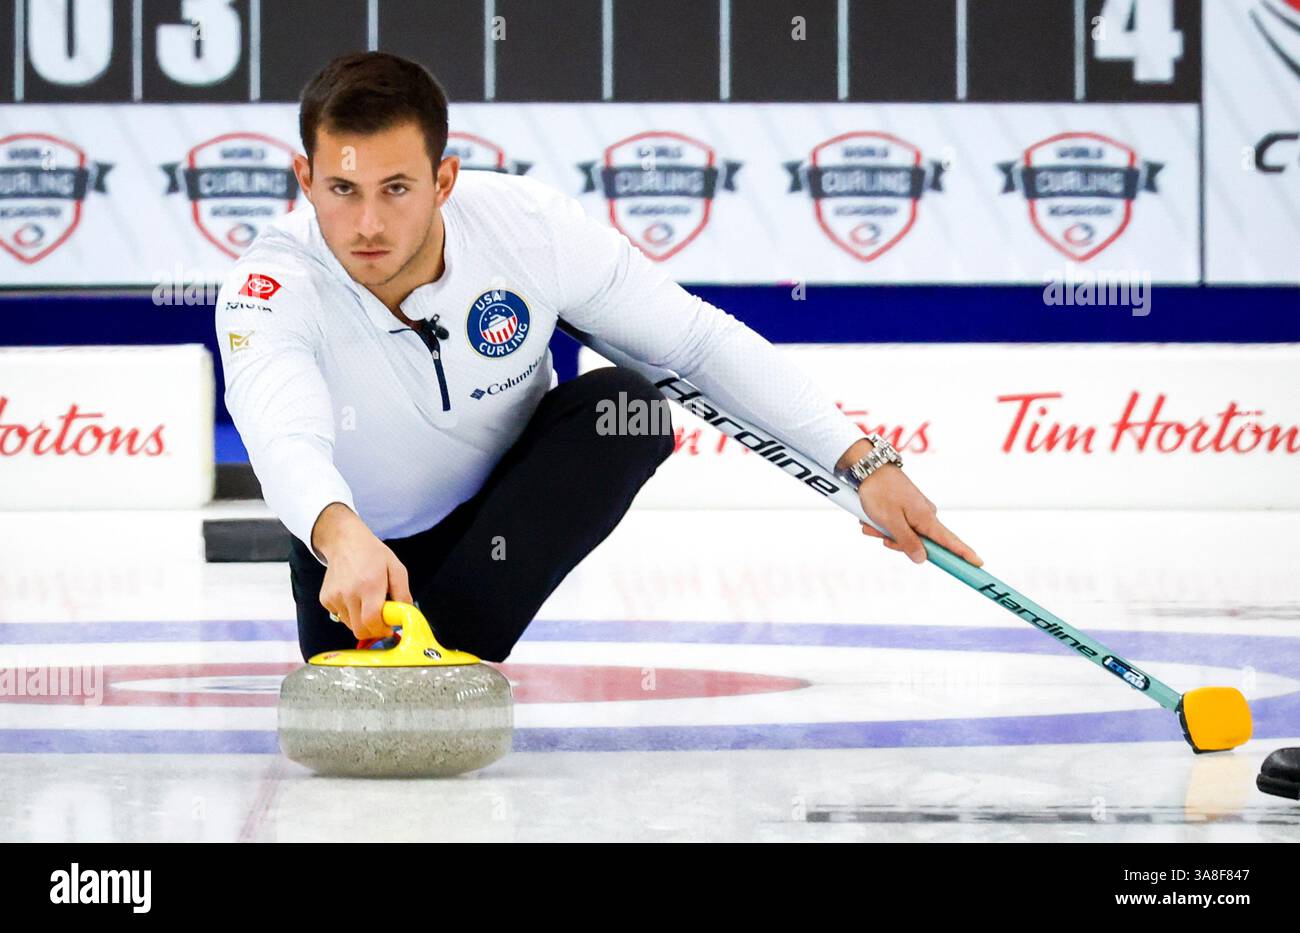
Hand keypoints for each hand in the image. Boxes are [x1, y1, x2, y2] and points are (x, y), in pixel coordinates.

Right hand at [311, 503, 413, 639]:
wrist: (344, 541)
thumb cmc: (373, 554)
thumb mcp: (396, 568)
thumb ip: (403, 593)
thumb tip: (405, 615)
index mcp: (369, 585)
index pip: (372, 621)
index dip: (382, 630)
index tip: (389, 628)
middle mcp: (349, 593)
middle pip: (359, 629)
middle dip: (373, 631)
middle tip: (380, 622)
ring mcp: (334, 597)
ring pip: (349, 625)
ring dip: (361, 621)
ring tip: (366, 603)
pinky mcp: (325, 599)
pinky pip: (339, 616)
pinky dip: (349, 613)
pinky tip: (354, 597)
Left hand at [855, 465, 982, 566]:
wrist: (870, 468)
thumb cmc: (880, 492)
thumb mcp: (891, 521)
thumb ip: (907, 541)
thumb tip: (923, 559)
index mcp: (926, 518)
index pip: (950, 541)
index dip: (964, 554)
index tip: (979, 564)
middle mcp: (926, 516)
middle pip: (920, 544)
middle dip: (897, 543)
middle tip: (881, 535)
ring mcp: (916, 513)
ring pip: (904, 536)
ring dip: (885, 533)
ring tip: (871, 522)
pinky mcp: (907, 510)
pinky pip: (897, 526)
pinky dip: (883, 525)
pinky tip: (871, 519)